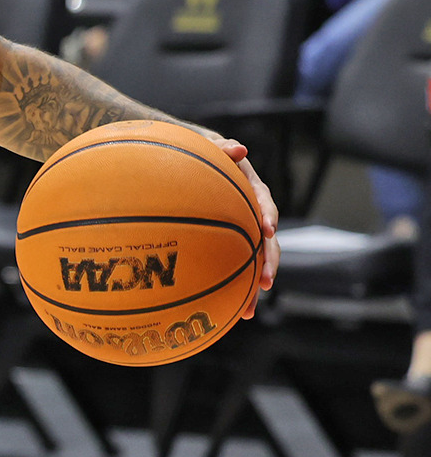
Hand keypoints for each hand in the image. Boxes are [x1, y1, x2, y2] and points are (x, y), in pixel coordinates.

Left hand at [213, 137, 279, 318]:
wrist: (187, 160)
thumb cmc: (198, 152)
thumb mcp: (209, 146)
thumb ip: (222, 147)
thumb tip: (239, 148)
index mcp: (250, 187)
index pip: (264, 202)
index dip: (268, 215)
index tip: (268, 230)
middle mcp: (251, 211)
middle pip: (265, 240)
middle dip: (267, 262)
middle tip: (265, 282)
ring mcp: (242, 227)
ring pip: (254, 258)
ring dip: (253, 281)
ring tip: (249, 309)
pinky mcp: (230, 240)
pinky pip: (235, 262)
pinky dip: (234, 283)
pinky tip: (228, 308)